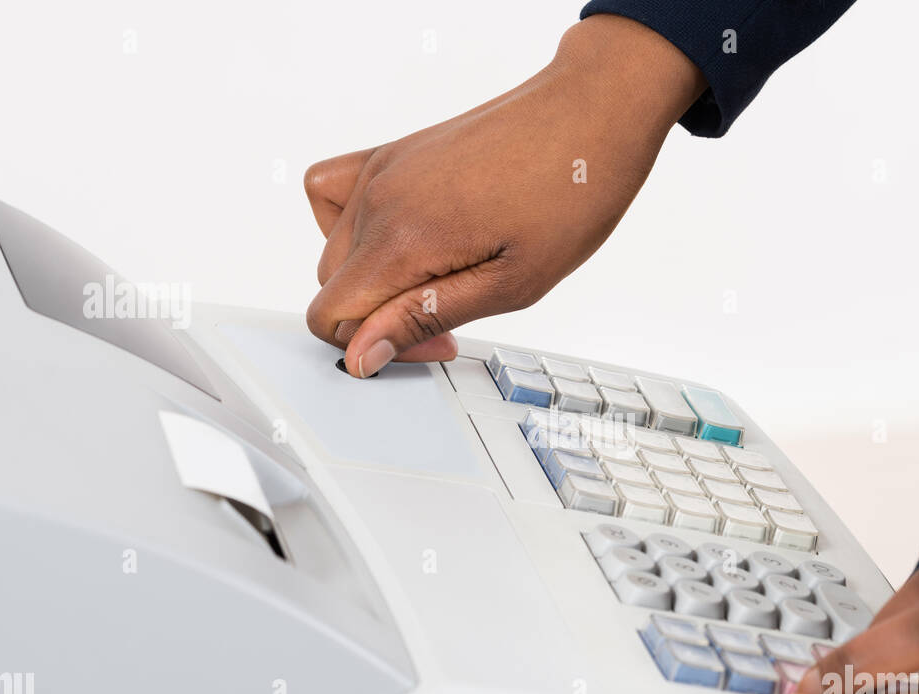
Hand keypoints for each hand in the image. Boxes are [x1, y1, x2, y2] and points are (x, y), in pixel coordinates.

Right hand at [304, 14, 705, 376]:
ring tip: (436, 277)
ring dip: (372, 278)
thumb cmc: (569, 195)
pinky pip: (327, 190)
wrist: (591, 115)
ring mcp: (382, 169)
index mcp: (404, 237)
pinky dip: (345, 224)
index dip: (375, 346)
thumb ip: (424, 318)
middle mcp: (379, 197)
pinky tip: (395, 237)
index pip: (331, 316)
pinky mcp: (392, 152)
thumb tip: (363, 353)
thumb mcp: (510, 285)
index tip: (433, 340)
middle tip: (450, 315)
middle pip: (332, 287)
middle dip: (380, 317)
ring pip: (335, 248)